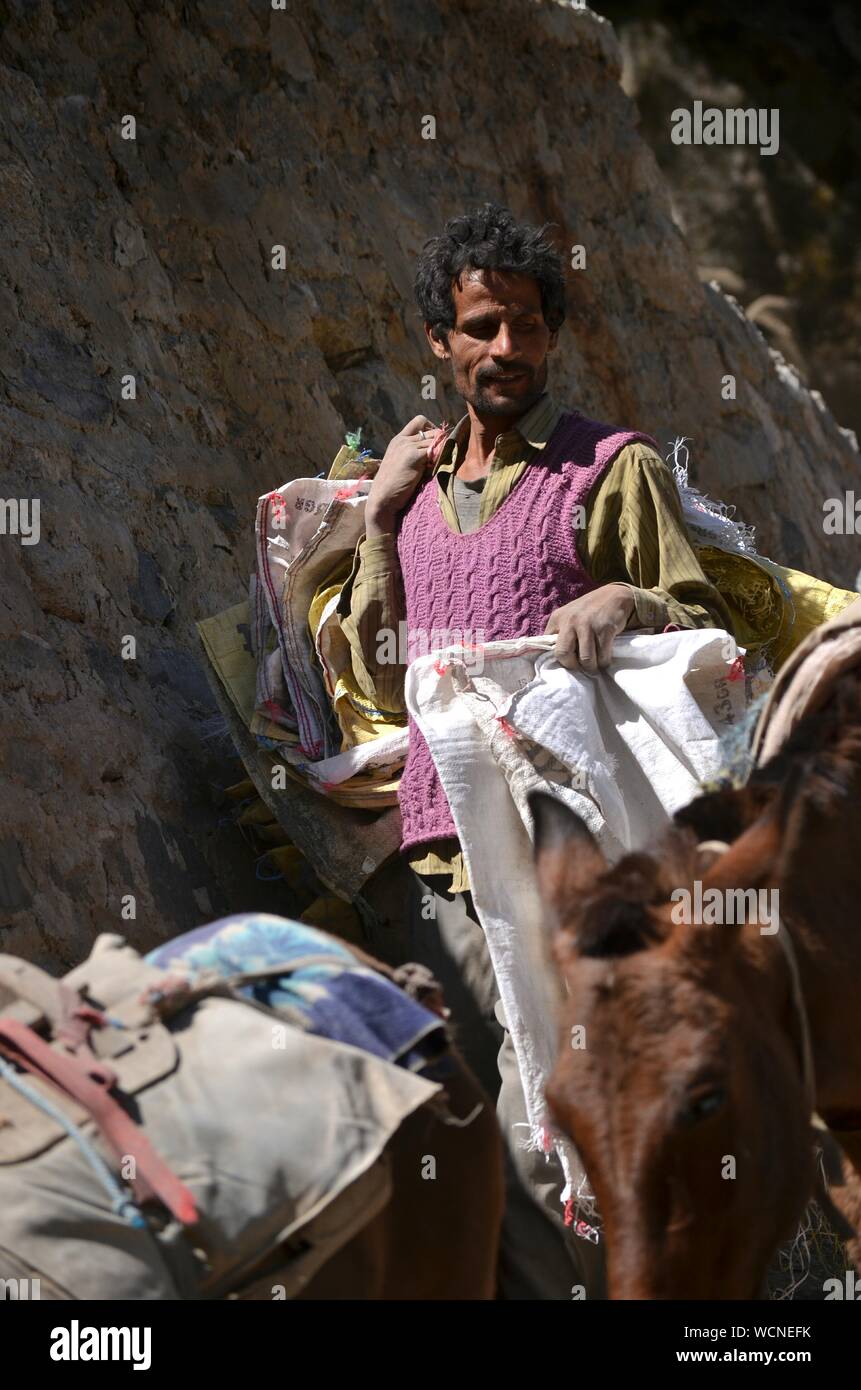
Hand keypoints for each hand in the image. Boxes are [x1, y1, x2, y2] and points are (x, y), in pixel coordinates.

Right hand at [365, 415, 442, 536]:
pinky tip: (434, 469)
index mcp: (398, 439)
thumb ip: (416, 454)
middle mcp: (402, 439)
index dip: (432, 428)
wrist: (382, 499)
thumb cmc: (393, 487)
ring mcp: (406, 446)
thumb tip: (437, 451)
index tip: (435, 444)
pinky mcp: (412, 456)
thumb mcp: (403, 464)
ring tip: (437, 465)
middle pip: (431, 430)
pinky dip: (438, 457)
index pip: (419, 421)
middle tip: (440, 458)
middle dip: (440, 442)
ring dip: (440, 450)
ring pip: (435, 439)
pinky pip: (434, 449)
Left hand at [544, 584, 634, 672]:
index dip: (558, 659)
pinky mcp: (604, 630)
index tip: (568, 661)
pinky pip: (602, 656)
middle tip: (581, 666)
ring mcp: (587, 625)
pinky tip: (605, 656)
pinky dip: (604, 661)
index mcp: (557, 618)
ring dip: (592, 666)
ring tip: (595, 663)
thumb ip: (560, 634)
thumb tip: (551, 658)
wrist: (615, 597)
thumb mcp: (568, 617)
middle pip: (563, 654)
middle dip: (573, 666)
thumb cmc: (589, 611)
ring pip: (585, 659)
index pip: (547, 646)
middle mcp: (570, 620)